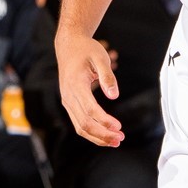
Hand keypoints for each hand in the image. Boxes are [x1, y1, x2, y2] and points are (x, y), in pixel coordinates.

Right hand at [55, 28, 122, 146]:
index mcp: (76, 85)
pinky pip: (78, 122)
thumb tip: (114, 96)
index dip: (104, 121)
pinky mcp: (69, 103)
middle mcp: (68, 96)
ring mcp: (67, 101)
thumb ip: (107, 77)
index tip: (119, 126)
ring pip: (79, 127)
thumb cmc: (86, 50)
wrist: (68, 45)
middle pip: (84, 123)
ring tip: (115, 141)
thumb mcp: (100, 58)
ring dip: (97, 137)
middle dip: (103, 134)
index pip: (90, 110)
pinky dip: (91, 132)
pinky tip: (105, 134)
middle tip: (121, 138)